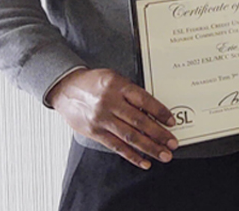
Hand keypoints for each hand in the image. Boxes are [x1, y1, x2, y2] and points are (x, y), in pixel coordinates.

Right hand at [46, 68, 178, 169]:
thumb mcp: (114, 78)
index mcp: (118, 86)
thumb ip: (131, 93)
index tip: (172, 122)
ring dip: (150, 148)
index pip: (145, 100)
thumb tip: (152, 112)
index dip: (160, 112)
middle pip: (139, 122)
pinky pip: (116, 146)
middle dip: (159, 135)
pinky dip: (131, 155)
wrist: (65, 88)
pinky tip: (143, 161)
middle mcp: (110, 102)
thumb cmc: (93, 83)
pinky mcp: (95, 132)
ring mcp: (102, 118)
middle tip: (172, 143)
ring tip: (163, 155)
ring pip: (130, 136)